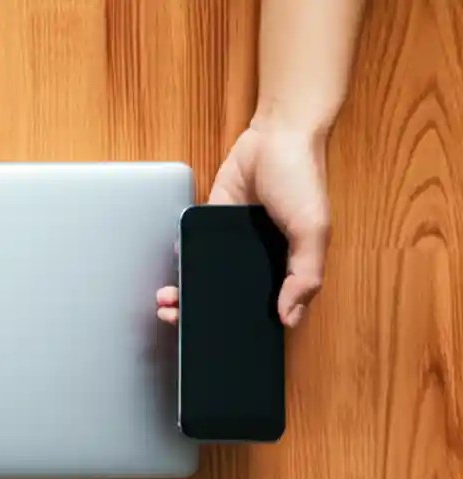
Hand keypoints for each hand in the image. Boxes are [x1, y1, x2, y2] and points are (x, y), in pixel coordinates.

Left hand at [156, 119, 330, 327]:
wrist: (276, 135)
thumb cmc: (303, 179)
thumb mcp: (313, 230)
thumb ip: (304, 275)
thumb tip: (289, 318)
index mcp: (285, 267)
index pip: (261, 307)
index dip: (238, 326)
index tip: (213, 343)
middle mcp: (257, 259)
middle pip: (225, 294)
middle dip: (200, 311)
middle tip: (175, 321)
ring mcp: (232, 241)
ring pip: (205, 275)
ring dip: (184, 290)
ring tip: (166, 303)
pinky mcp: (211, 222)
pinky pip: (193, 247)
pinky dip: (180, 259)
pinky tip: (171, 271)